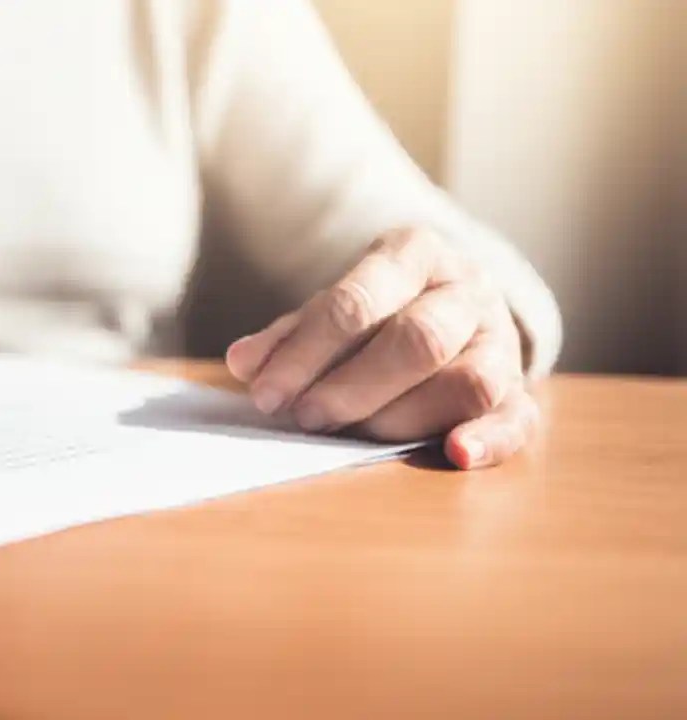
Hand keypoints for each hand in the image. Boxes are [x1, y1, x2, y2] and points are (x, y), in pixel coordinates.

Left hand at [225, 227, 538, 469]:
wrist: (451, 299)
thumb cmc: (378, 308)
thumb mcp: (331, 306)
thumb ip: (290, 335)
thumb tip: (245, 363)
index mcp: (416, 254)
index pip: (360, 300)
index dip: (309, 350)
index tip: (266, 392)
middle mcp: (467, 290)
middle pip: (418, 340)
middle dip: (353, 386)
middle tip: (305, 418)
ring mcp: (500, 339)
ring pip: (469, 380)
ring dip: (403, 416)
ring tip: (352, 439)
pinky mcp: (519, 389)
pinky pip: (518, 417)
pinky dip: (491, 440)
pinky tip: (455, 455)